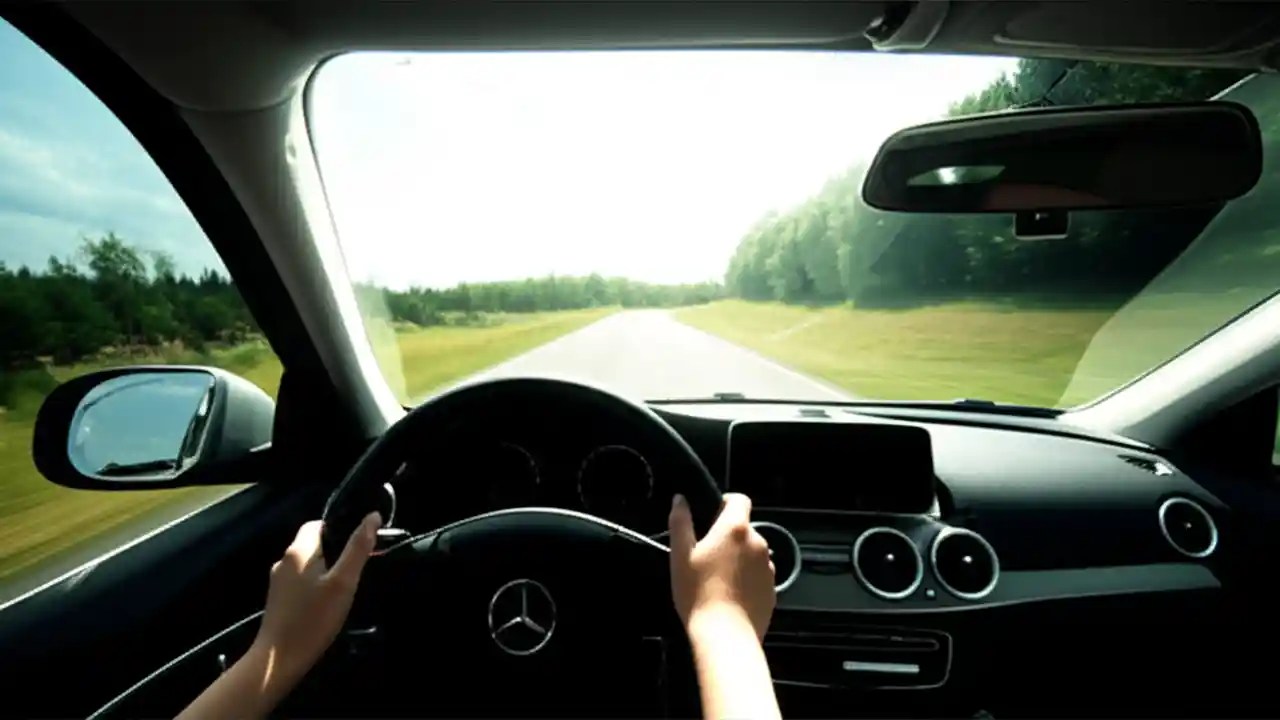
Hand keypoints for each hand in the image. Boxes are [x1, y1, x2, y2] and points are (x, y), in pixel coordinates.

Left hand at [252, 513, 381, 681]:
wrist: (279, 661)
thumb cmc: (313, 619)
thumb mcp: (343, 583)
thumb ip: (358, 548)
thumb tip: (372, 517)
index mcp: (298, 551)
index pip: (318, 524)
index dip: (340, 528)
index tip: (359, 545)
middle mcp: (283, 561)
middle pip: (313, 544)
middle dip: (336, 552)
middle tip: (357, 569)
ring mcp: (278, 582)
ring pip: (308, 565)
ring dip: (327, 570)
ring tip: (345, 588)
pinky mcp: (278, 601)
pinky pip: (301, 582)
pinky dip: (316, 585)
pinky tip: (326, 604)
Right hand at [669, 493, 775, 642]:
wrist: (725, 635)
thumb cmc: (697, 593)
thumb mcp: (680, 555)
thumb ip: (680, 521)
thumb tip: (681, 500)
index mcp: (735, 529)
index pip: (740, 499)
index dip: (725, 503)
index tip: (711, 517)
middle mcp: (758, 543)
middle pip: (744, 529)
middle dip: (728, 537)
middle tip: (706, 556)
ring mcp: (768, 567)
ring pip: (752, 553)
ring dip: (739, 558)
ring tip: (717, 579)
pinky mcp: (773, 589)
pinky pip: (758, 575)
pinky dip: (747, 578)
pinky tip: (731, 595)